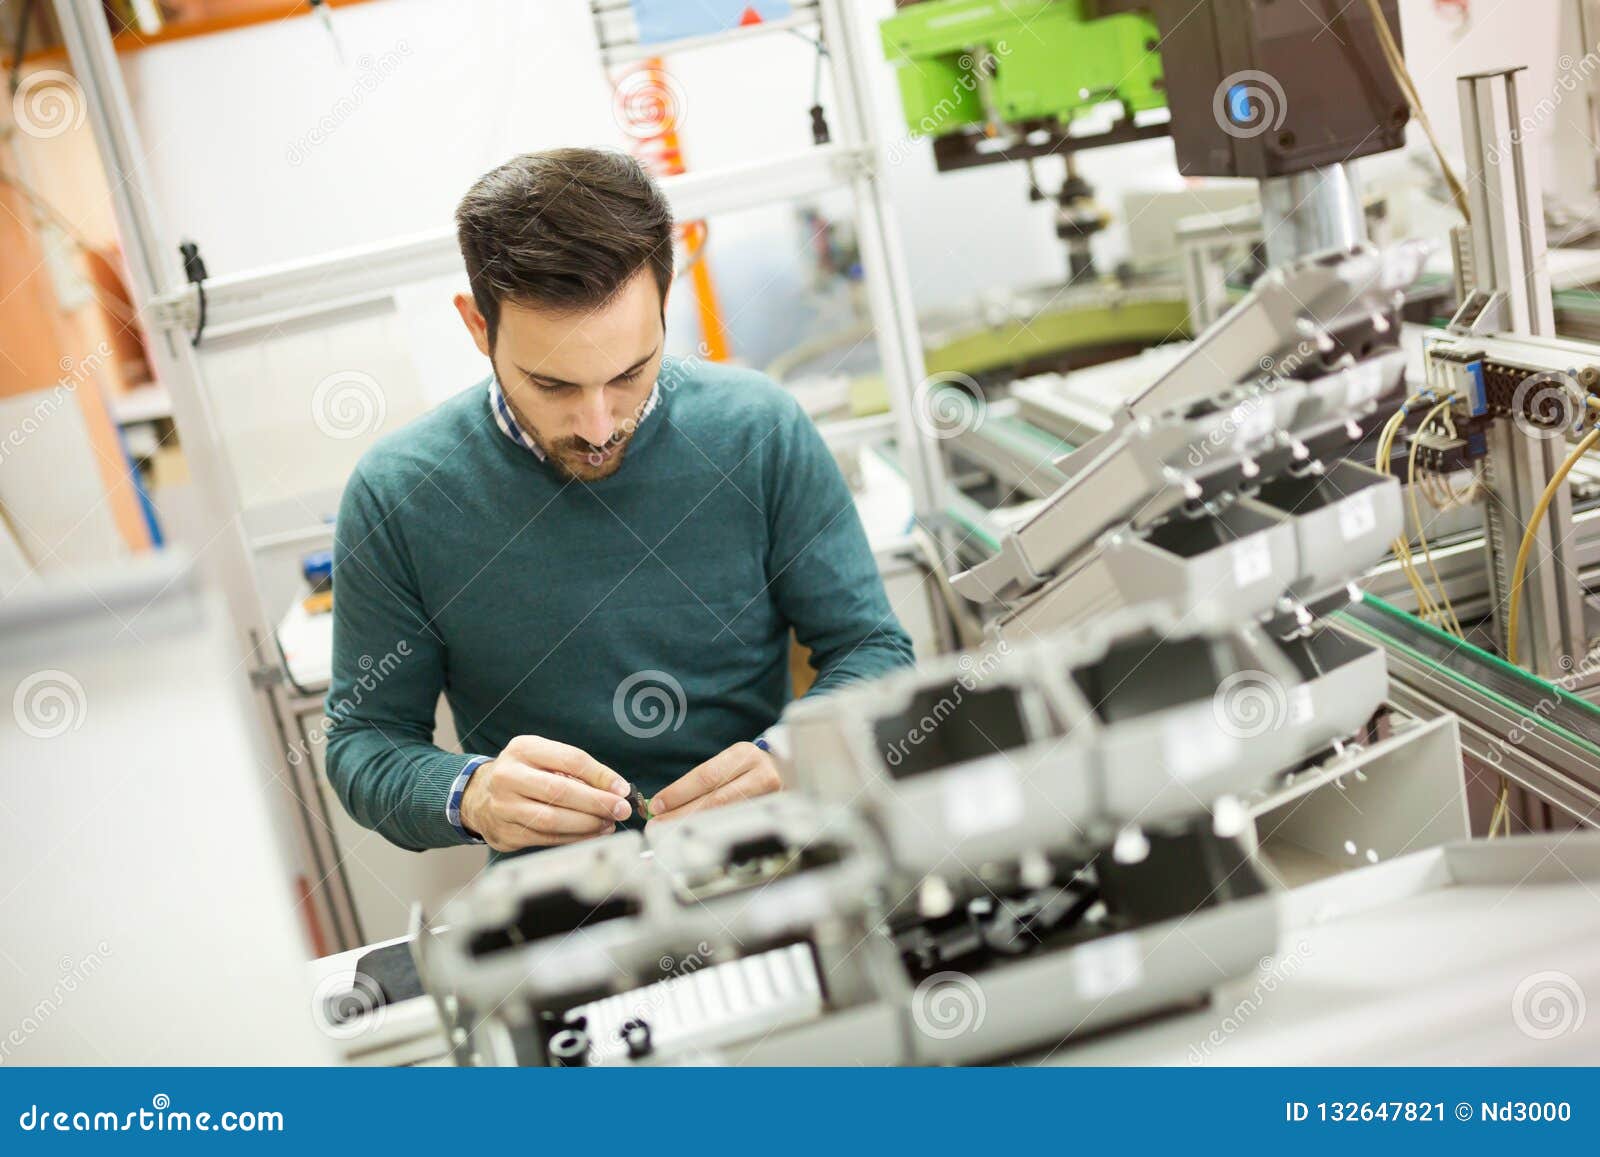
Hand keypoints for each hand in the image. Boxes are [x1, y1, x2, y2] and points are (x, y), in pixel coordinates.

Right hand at [461, 736, 631, 852]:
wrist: (480, 796)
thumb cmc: (523, 774)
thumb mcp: (543, 757)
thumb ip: (576, 770)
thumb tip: (616, 790)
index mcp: (523, 749)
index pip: (570, 759)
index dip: (601, 775)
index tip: (622, 789)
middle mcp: (508, 776)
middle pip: (560, 791)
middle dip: (596, 803)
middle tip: (620, 809)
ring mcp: (503, 806)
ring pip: (552, 820)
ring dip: (587, 824)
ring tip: (608, 823)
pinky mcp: (505, 832)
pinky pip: (546, 839)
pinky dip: (574, 838)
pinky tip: (591, 834)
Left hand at [648, 741, 781, 822]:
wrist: (785, 773)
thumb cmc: (748, 770)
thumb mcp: (729, 764)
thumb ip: (703, 781)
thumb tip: (664, 803)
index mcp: (744, 754)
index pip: (706, 775)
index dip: (679, 792)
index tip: (657, 805)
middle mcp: (761, 773)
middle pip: (715, 798)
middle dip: (682, 813)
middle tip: (658, 825)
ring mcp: (771, 796)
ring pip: (727, 814)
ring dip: (694, 825)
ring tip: (672, 832)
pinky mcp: (773, 814)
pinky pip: (738, 825)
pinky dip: (714, 832)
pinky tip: (697, 836)